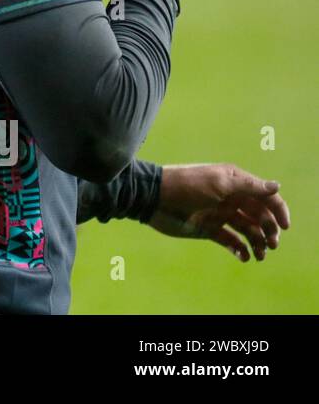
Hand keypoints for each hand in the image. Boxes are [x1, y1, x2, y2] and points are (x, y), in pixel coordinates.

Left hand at [147, 163, 289, 261]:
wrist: (154, 198)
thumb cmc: (187, 184)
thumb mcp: (219, 182)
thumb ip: (248, 186)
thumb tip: (277, 187)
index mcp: (235, 183)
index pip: (265, 197)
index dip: (279, 210)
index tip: (284, 227)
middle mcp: (230, 198)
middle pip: (260, 216)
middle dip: (269, 230)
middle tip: (270, 244)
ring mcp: (220, 214)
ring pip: (248, 230)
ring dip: (258, 242)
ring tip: (260, 255)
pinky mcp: (208, 229)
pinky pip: (231, 241)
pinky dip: (240, 249)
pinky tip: (244, 256)